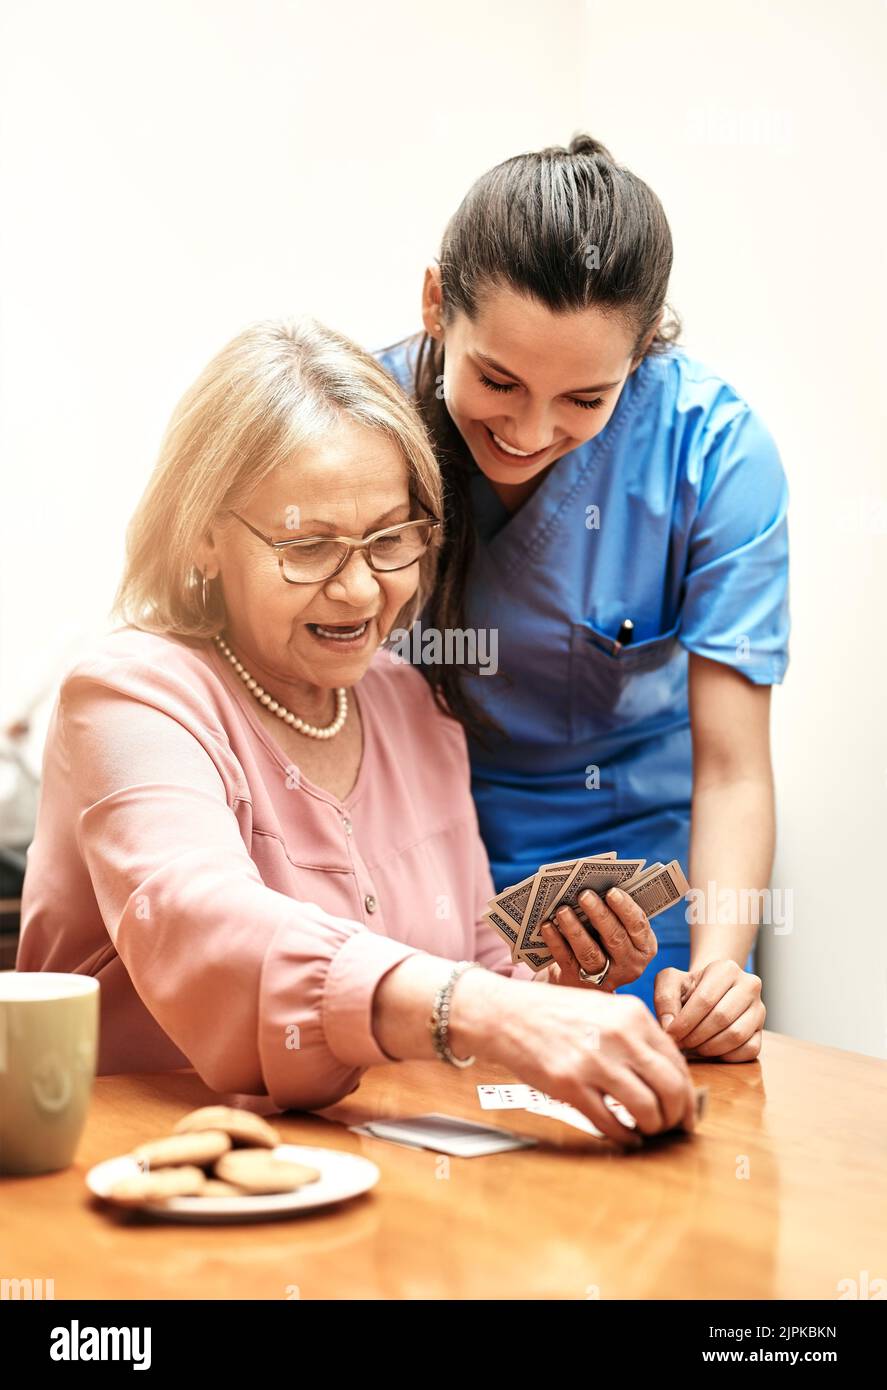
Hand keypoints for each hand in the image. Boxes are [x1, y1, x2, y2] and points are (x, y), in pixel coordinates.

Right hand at [495, 981, 696, 1145]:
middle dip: (677, 1116)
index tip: (687, 1111)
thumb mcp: (604, 1009)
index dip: (688, 1094)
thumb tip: (669, 1078)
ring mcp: (594, 1062)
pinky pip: (612, 1123)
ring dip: (653, 1128)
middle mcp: (619, 1037)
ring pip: (647, 1110)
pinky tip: (625, 1136)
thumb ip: (636, 1037)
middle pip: (671, 1089)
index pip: (678, 1063)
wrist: (506, 1014)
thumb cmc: (555, 1013)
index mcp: (632, 1015)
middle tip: (672, 1127)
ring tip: (646, 1130)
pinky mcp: (570, 1086)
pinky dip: (625, 1136)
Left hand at [538, 887, 656, 990]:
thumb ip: (614, 910)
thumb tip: (597, 879)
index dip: (625, 908)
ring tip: (562, 910)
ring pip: (590, 951)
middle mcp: (629, 964)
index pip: (638, 926)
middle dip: (599, 914)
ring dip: (575, 929)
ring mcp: (605, 976)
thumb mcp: (618, 929)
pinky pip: (567, 959)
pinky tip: (547, 926)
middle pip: (615, 938)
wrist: (584, 978)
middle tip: (584, 894)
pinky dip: (555, 941)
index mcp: (643, 947)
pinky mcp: (579, 980)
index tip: (612, 891)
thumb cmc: (603, 940)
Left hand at [654, 961, 764, 1060]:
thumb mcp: (670, 983)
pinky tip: (710, 1049)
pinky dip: (726, 1056)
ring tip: (693, 1046)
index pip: (705, 1000)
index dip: (685, 1022)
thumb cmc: (688, 988)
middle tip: (680, 1042)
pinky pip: (749, 1050)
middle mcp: (749, 985)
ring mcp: (759, 1009)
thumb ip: (665, 999)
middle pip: (721, 1018)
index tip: (670, 1034)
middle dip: (695, 1036)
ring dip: (709, 1047)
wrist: (709, 994)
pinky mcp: (762, 1031)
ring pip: (736, 1035)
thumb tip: (670, 1026)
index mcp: (726, 968)